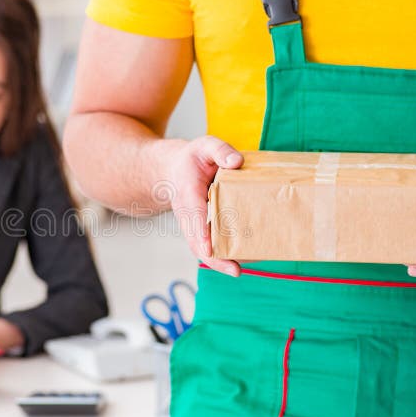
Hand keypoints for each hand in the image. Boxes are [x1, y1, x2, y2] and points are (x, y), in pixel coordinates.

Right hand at [163, 135, 244, 275]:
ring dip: (218, 261)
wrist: (173, 169)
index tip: (208, 249)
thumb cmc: (192, 159)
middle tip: (234, 270)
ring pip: (200, 248)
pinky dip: (221, 255)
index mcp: (188, 192)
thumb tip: (237, 163)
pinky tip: (242, 261)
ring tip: (238, 271)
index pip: (194, 214)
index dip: (201, 233)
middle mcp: (187, 213)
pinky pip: (208, 245)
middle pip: (196, 241)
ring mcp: (192, 224)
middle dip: (213, 258)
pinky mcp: (199, 229)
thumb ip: (220, 151)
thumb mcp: (204, 146)